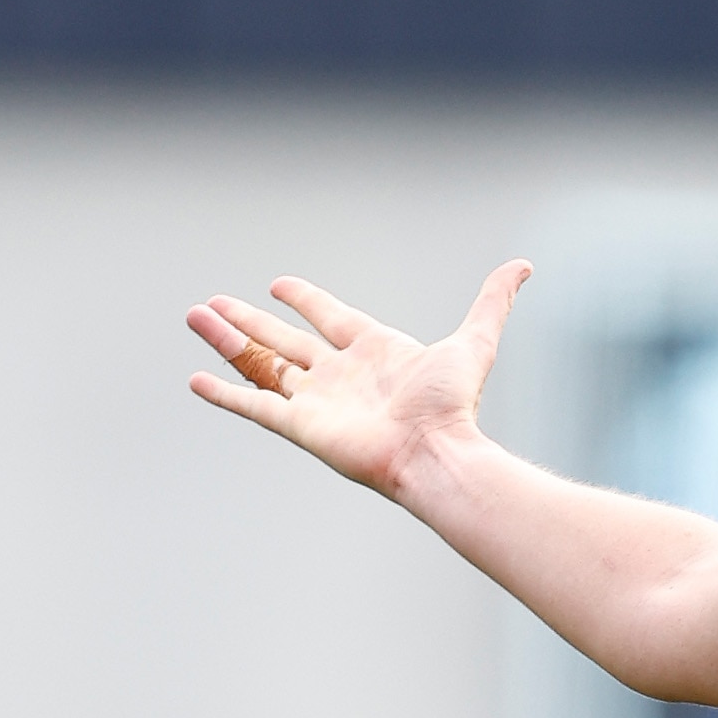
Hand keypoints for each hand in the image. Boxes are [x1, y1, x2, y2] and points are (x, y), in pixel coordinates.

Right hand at [186, 261, 531, 499]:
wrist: (435, 452)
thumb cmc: (452, 406)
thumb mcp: (474, 343)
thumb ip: (493, 302)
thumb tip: (524, 265)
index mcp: (372, 352)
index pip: (328, 317)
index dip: (304, 300)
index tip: (278, 284)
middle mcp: (339, 375)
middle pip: (283, 340)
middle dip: (248, 320)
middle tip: (212, 302)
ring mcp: (316, 400)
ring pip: (261, 364)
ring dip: (227, 342)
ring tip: (194, 316)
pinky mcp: (300, 425)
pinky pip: (254, 404)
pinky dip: (225, 393)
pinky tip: (196, 380)